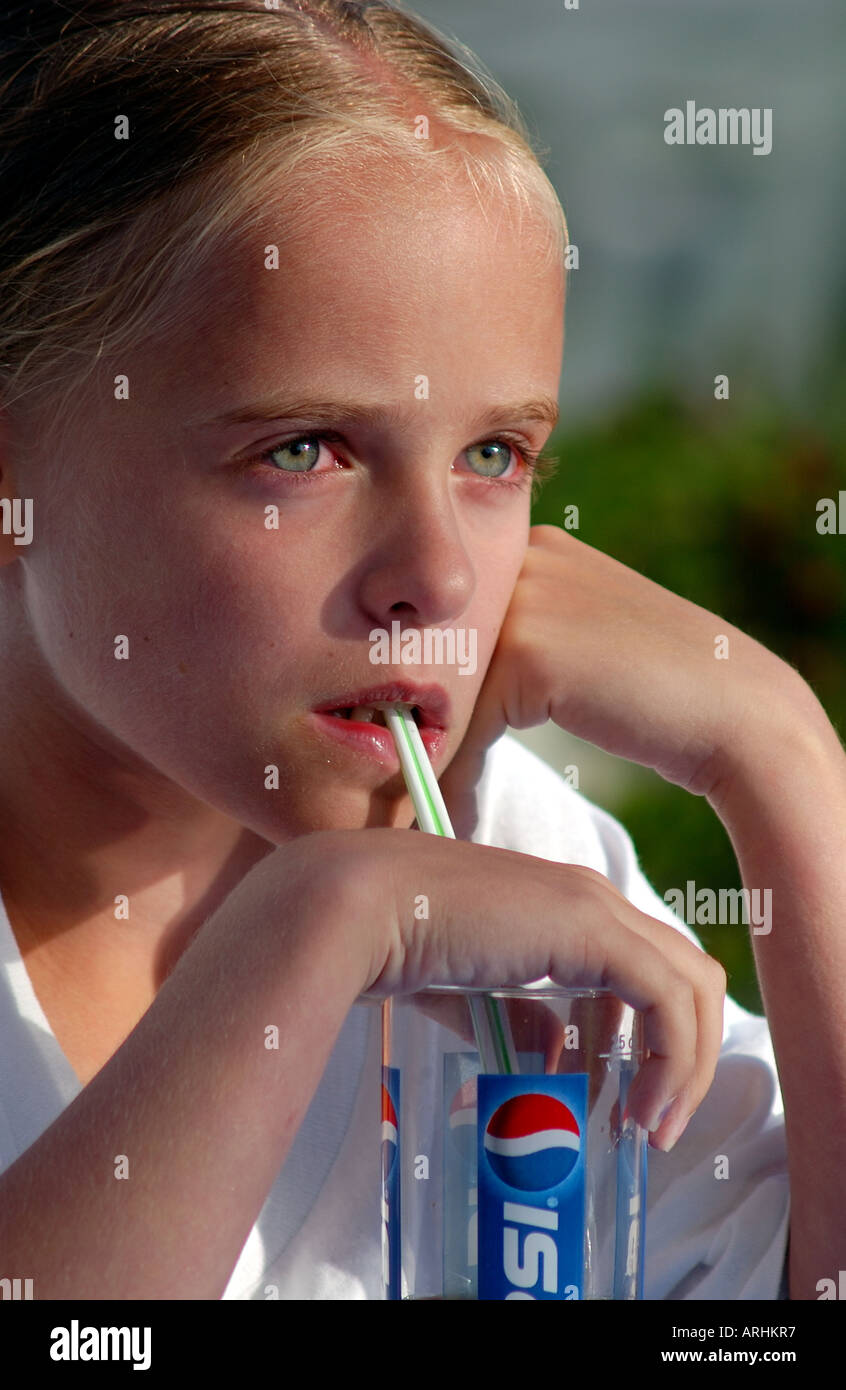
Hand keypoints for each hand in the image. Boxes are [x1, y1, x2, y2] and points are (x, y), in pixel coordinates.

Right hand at [330, 826, 725, 1149]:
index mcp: (567, 906)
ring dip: (686, 1066)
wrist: (357, 906)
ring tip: (648, 1128)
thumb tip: (552, 1057)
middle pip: (690, 975)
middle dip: (688, 1058)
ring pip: (694, 985)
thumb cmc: (394, 941)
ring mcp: (594, 907)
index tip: (632, 1104)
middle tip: (655, 1126)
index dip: (659, 1039)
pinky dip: (670, 1059)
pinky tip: (635, 1107)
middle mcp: (593, 898)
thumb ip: (516, 1016)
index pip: (652, 967)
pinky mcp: (589, 927)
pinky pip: (668, 999)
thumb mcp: (470, 989)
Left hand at [440, 525, 798, 835]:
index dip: (428, 690)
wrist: (738, 716)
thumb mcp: (581, 640)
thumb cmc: (662, 694)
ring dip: (431, 757)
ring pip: (440, 695)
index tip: (416, 745)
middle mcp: (520, 558)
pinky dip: (456, 780)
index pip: (446, 621)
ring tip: (427, 809)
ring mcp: (523, 601)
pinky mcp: (527, 653)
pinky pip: (461, 729)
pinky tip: (458, 817)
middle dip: (419, 723)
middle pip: (432, 654)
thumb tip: (440, 690)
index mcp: (532, 546)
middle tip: (407, 784)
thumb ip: (523, 637)